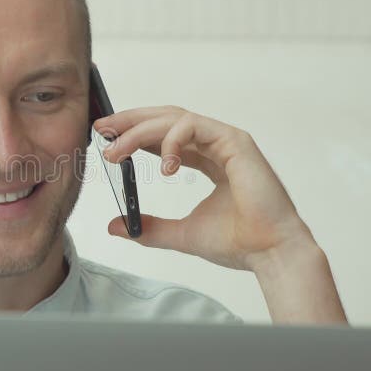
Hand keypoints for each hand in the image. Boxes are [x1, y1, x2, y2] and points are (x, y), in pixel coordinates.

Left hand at [95, 105, 314, 271]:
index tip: (106, 138)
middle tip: (101, 129)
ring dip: (139, 132)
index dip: (134, 133)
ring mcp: (227, 140)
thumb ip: (149, 226)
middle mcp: (216, 145)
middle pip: (166, 118)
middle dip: (130, 121)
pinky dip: (172, 141)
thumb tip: (115, 225)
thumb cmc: (238, 242)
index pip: (165, 135)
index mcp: (207, 159)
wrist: (269, 253)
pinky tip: (163, 166)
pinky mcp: (236, 142)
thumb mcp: (180, 234)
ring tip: (117, 152)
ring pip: (175, 119)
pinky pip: (194, 127)